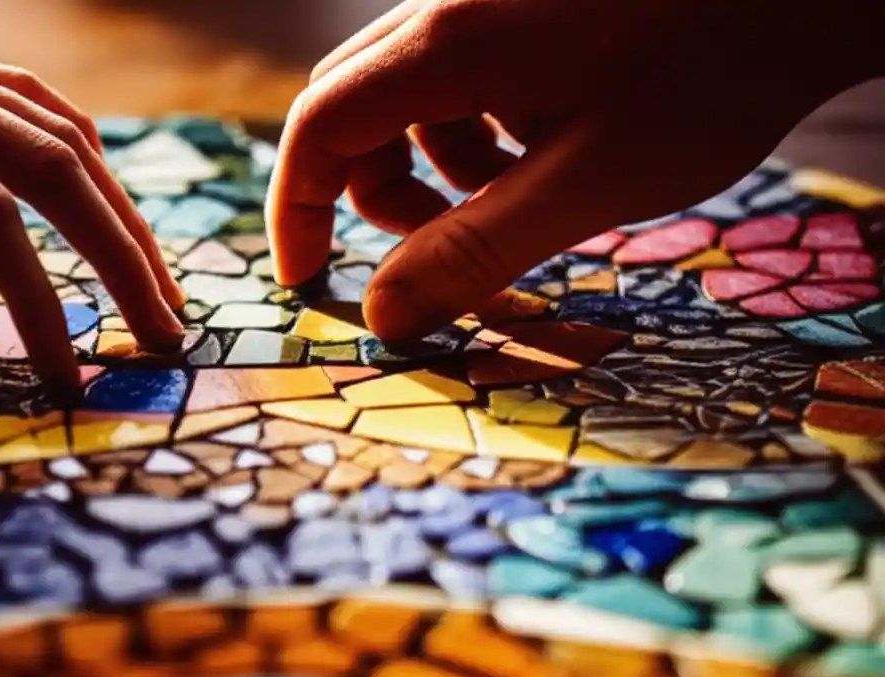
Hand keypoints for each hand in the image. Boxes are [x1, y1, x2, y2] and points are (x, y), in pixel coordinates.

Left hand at [0, 0, 183, 385]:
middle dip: (124, 259)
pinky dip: (77, 147)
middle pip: (60, 170)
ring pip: (60, 131)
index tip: (67, 377)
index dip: (42, 302)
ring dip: (118, 208)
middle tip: (169, 337)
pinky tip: (96, 183)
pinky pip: (30, 98)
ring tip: (155, 278)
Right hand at [268, 0, 879, 341]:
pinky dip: (475, 130)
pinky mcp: (519, 7)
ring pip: (405, 94)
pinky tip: (544, 150)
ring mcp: (484, 3)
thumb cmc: (706, 78)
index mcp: (445, 44)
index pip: (317, 126)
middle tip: (422, 254)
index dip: (298, 210)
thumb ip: (472, 252)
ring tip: (508, 200)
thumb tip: (383, 317)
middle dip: (368, 191)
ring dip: (429, 165)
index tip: (311, 282)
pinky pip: (459, 73)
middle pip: (350, 105)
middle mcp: (446, 7)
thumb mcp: (585, 184)